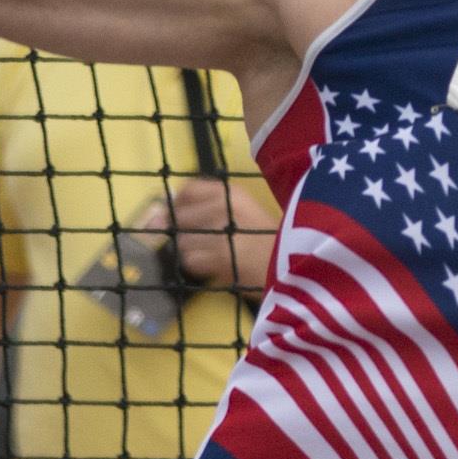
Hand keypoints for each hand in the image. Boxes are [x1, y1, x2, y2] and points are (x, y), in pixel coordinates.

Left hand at [135, 177, 280, 296]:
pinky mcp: (220, 258)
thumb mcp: (247, 213)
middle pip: (180, 217)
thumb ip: (208, 210)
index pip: (189, 190)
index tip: (176, 216)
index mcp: (233, 192)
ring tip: (214, 256)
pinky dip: (200, 267)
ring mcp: (221, 233)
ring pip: (183, 242)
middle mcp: (224, 207)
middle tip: (200, 244)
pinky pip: (192, 262)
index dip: (176, 204)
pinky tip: (217, 267)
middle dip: (182, 232)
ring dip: (192, 252)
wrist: (301, 265)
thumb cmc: (272, 241)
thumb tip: (156, 215)